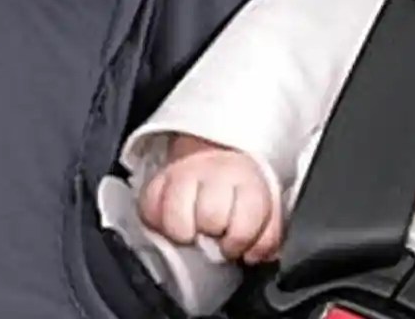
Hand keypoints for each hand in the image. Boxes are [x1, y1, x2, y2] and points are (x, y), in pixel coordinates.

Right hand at [137, 134, 281, 263]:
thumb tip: (253, 256)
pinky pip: (148, 208)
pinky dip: (156, 222)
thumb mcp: (266, 212)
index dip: (237, 242)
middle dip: (212, 232)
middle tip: (213, 232)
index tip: (232, 245)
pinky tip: (171, 221)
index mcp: (247, 183)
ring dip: (184, 231)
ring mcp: (183, 174)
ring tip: (192, 231)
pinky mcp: (156, 179)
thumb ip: (266, 238)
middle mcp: (215, 173)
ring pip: (175, 217)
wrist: (219, 157)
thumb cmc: (242, 193)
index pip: (243, 223)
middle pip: (210, 217)